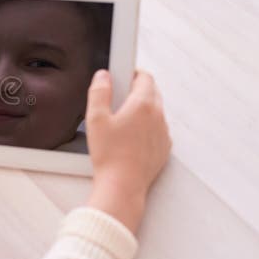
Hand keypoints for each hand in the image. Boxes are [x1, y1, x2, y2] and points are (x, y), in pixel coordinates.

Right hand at [85, 69, 171, 233]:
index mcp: (143, 104)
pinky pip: (157, 129)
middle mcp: (158, 116)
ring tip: (121, 121)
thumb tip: (103, 76)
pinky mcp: (163, 148)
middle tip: (118, 98)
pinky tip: (129, 138)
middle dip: (137, 90)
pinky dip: (147, 127)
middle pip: (153, 92)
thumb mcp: (95, 118)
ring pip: (156, 111)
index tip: (122, 76)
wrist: (122, 185)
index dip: (133, 73)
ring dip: (142, 109)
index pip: (145, 77)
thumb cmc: (109, 154)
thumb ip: (99, 92)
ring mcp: (163, 133)